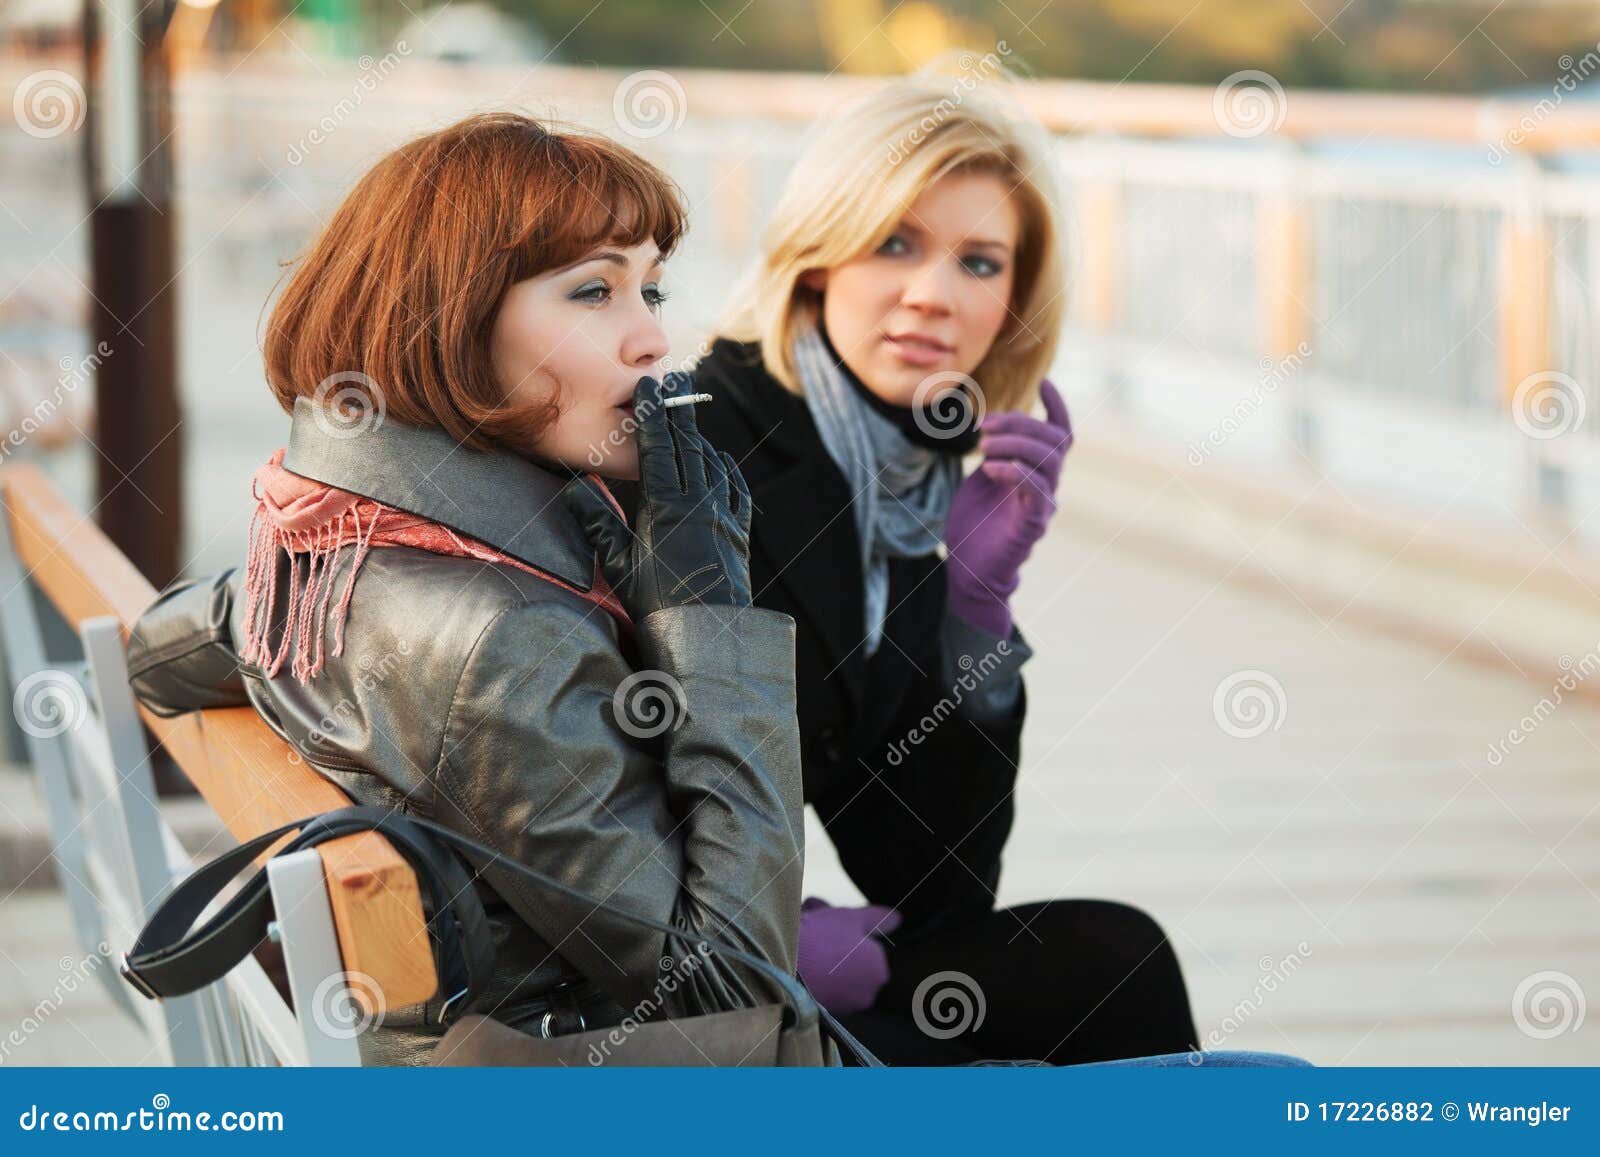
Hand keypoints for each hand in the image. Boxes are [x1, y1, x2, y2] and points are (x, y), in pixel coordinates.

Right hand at [562, 373, 752, 620]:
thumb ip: (596, 522)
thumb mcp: (618, 564)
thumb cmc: (656, 604)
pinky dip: (727, 469)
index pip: (657, 446)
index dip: (652, 414)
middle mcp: (698, 501)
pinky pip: (735, 489)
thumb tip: (572, 487)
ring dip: (699, 437)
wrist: (708, 636)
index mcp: (665, 505)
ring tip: (689, 417)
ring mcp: (722, 514)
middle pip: (687, 445)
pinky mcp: (738, 532)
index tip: (648, 387)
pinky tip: (722, 460)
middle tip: (675, 379)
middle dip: (678, 411)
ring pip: (712, 463)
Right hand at [796, 897, 902, 1014]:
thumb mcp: (853, 918)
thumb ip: (878, 918)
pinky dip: (812, 970)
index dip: (845, 927)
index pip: (865, 942)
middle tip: (812, 921)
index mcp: (879, 970)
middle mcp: (866, 993)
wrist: (784, 966)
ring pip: (834, 969)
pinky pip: (820, 983)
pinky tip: (797, 955)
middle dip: (833, 939)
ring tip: (801, 936)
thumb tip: (899, 918)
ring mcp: (843, 1004)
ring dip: (820, 951)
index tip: (828, 921)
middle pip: (850, 957)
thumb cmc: (822, 938)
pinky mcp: (822, 1010)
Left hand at [944, 380, 1071, 638]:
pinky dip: (1015, 471)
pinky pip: (1036, 490)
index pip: (1058, 434)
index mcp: (1036, 471)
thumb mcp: (981, 478)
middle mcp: (1046, 485)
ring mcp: (1043, 504)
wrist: (968, 569)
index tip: (1045, 382)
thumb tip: (994, 425)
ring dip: (1015, 443)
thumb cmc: (975, 525)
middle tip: (984, 424)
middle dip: (1020, 423)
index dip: (1057, 407)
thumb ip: (995, 452)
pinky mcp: (1033, 524)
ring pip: (1047, 460)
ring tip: (984, 445)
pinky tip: (989, 468)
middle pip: (1053, 440)